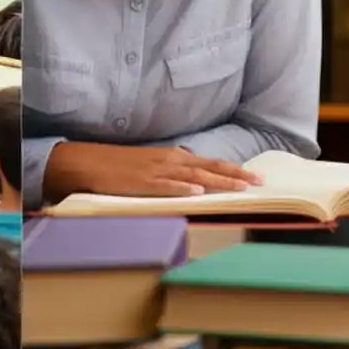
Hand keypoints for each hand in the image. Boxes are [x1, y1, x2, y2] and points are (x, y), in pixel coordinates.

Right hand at [45, 143, 261, 199]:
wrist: (88, 162)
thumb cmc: (119, 165)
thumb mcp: (151, 163)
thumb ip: (173, 166)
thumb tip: (193, 166)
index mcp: (173, 157)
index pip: (210, 163)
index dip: (234, 169)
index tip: (256, 177)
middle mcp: (169, 161)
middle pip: (209, 166)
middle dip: (236, 174)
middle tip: (260, 182)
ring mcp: (156, 171)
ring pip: (194, 175)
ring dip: (218, 181)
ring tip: (240, 187)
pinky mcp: (142, 182)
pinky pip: (166, 185)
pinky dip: (182, 187)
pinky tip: (197, 191)